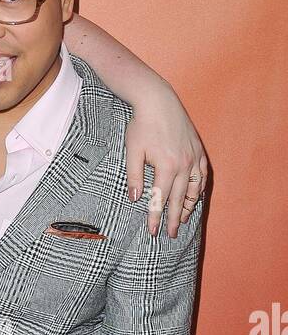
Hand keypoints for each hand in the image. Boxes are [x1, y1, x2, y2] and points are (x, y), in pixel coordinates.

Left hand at [125, 84, 207, 238]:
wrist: (157, 99)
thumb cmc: (141, 124)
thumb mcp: (132, 151)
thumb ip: (133, 177)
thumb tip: (135, 199)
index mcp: (167, 167)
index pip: (160, 200)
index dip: (156, 218)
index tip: (153, 232)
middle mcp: (184, 164)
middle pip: (179, 199)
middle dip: (174, 219)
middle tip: (169, 234)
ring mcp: (193, 156)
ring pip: (194, 189)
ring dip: (189, 206)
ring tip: (183, 219)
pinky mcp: (197, 149)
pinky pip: (202, 174)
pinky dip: (200, 188)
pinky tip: (196, 197)